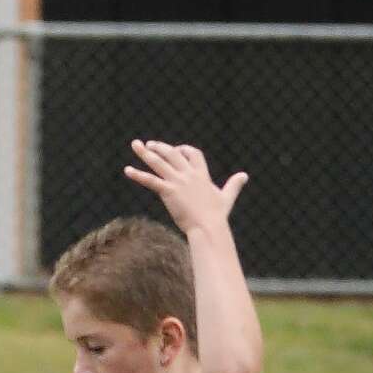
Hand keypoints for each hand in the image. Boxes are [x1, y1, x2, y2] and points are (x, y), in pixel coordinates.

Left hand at [124, 139, 247, 233]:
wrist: (209, 227)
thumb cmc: (217, 216)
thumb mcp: (227, 197)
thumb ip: (234, 185)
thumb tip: (245, 175)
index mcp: (201, 175)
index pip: (193, 154)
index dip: (184, 150)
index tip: (176, 150)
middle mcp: (189, 174)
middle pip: (173, 153)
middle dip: (160, 147)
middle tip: (148, 145)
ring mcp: (178, 182)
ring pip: (159, 163)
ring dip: (146, 153)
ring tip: (135, 145)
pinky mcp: (168, 191)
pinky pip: (150, 180)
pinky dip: (138, 175)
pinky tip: (127, 170)